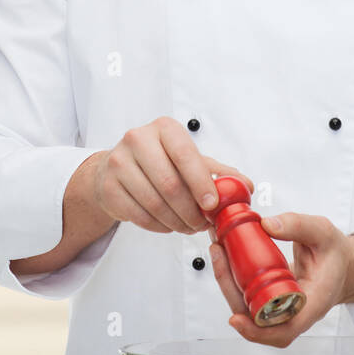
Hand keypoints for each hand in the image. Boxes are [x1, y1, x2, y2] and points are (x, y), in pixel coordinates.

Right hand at [87, 116, 253, 234]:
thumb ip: (217, 172)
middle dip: (190, 211)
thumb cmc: (159, 162)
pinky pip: (139, 216)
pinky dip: (159, 226)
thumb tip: (245, 185)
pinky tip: (168, 225)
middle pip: (169, 184)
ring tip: (188, 226)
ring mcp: (118, 162)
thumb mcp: (188, 160)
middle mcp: (138, 139)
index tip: (212, 204)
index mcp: (164, 128)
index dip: (201, 182)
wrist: (113, 169)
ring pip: (154, 203)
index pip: (185, 154)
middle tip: (202, 224)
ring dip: (177, 222)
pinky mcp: (108, 187)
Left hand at [209, 211, 353, 347]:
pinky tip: (224, 255)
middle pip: (255, 319)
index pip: (284, 330)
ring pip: (246, 308)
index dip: (257, 331)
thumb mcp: (323, 233)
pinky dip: (232, 278)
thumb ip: (298, 226)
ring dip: (227, 283)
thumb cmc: (335, 254)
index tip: (237, 319)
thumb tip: (266, 225)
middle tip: (219, 259)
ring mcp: (278, 308)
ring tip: (218, 251)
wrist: (339, 264)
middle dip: (231, 291)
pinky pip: (247, 296)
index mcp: (313, 303)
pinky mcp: (268, 300)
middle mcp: (293, 312)